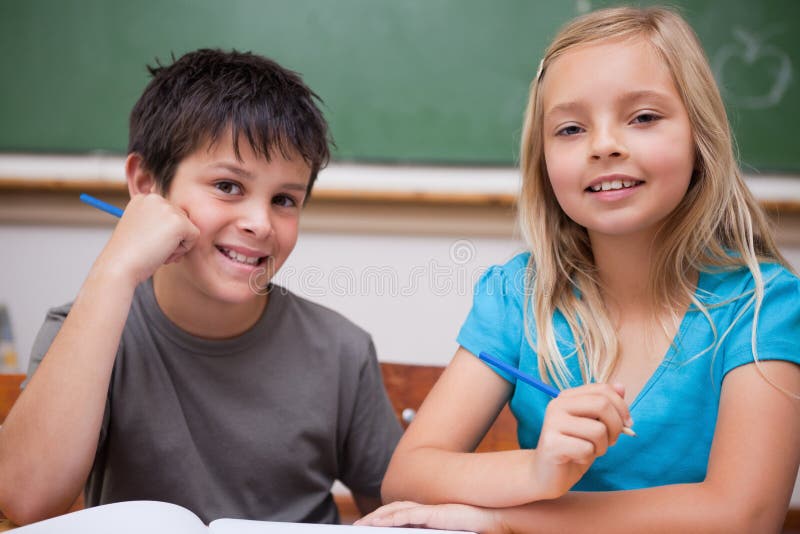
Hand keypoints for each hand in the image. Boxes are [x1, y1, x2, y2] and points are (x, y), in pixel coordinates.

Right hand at [94, 193, 199, 286]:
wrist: (119, 266)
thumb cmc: (128, 254)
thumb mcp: (140, 229)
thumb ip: (157, 222)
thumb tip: (179, 226)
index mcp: (143, 198)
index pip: (169, 214)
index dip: (162, 233)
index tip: (145, 241)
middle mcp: (155, 198)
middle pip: (181, 219)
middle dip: (171, 238)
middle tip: (151, 248)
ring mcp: (168, 208)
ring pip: (188, 228)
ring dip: (176, 245)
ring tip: (156, 250)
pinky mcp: (179, 222)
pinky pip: (195, 237)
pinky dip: (183, 250)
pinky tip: (164, 252)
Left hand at [355, 501, 505, 533]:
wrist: (493, 519)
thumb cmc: (474, 529)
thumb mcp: (445, 533)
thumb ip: (430, 532)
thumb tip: (419, 533)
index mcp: (429, 517)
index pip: (400, 516)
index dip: (384, 518)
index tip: (369, 526)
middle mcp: (425, 511)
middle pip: (394, 511)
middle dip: (374, 517)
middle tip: (358, 525)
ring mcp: (428, 510)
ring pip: (396, 511)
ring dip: (377, 516)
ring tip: (362, 524)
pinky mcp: (433, 513)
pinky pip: (407, 515)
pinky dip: (391, 518)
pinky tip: (378, 523)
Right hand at [531, 383, 631, 498]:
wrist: (546, 474)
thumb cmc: (574, 448)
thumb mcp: (594, 425)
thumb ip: (606, 406)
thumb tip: (621, 386)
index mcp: (567, 397)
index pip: (603, 389)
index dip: (622, 406)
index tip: (626, 424)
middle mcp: (557, 405)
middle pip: (602, 404)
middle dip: (616, 426)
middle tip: (611, 441)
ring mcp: (552, 423)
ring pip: (598, 430)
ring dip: (602, 446)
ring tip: (590, 450)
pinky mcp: (551, 444)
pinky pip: (587, 449)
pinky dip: (588, 457)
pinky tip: (577, 458)